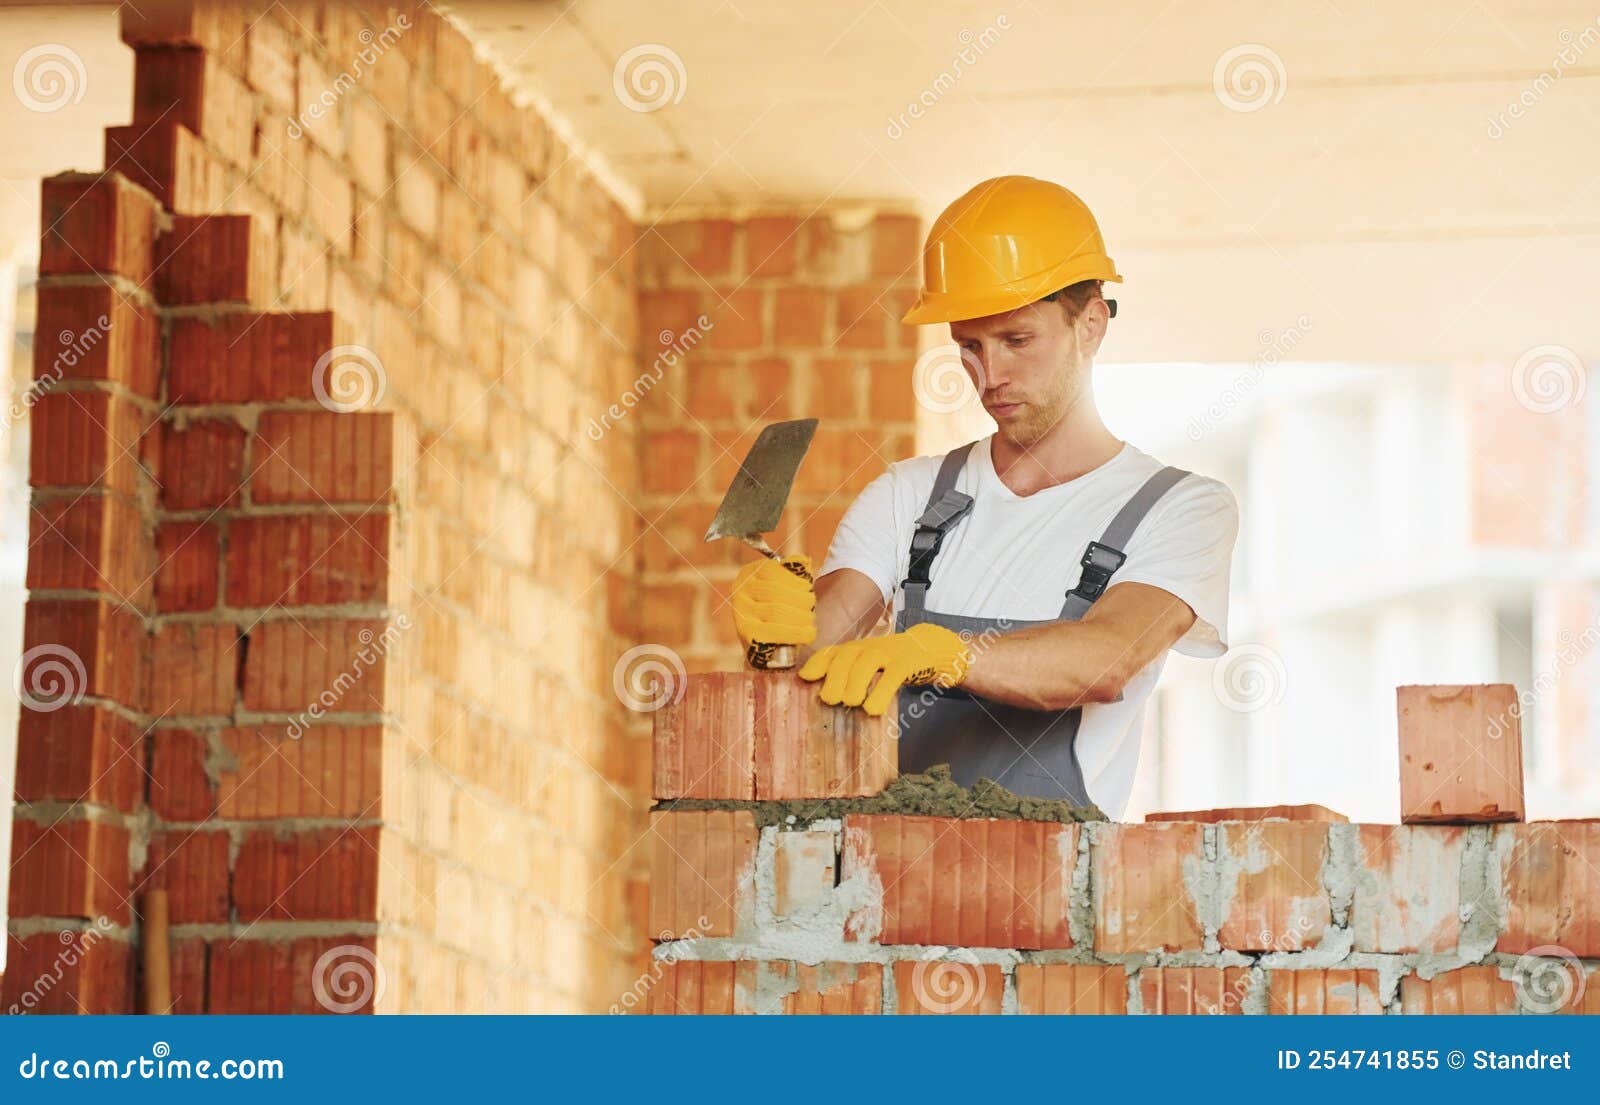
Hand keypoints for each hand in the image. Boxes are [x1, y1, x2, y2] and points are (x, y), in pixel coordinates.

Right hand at [730, 554, 815, 652]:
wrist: (764, 646)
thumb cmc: (779, 611)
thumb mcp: (784, 586)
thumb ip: (793, 572)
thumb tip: (804, 560)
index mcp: (749, 574)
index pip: (771, 570)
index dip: (794, 579)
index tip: (808, 589)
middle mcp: (739, 591)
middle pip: (775, 591)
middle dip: (800, 599)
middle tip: (811, 607)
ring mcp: (741, 613)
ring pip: (776, 611)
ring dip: (801, 616)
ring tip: (810, 620)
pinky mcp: (746, 634)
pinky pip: (775, 632)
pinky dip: (796, 633)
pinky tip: (808, 634)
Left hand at [798, 622, 970, 715]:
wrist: (935, 648)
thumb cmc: (897, 662)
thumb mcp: (873, 665)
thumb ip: (852, 676)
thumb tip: (825, 696)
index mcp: (860, 648)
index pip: (834, 652)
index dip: (817, 663)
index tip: (804, 678)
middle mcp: (872, 647)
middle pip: (847, 656)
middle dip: (834, 677)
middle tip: (829, 699)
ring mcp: (891, 653)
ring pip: (867, 662)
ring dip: (854, 684)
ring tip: (851, 703)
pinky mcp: (909, 662)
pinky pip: (893, 675)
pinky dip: (881, 692)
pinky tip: (873, 709)